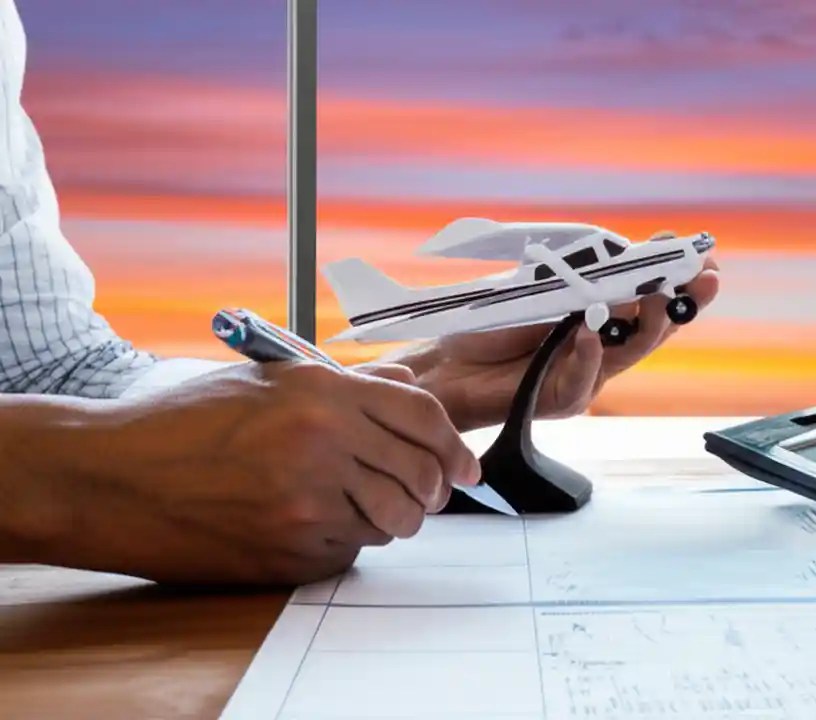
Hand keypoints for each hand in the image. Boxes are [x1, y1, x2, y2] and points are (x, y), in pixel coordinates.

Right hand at [1, 361, 478, 584]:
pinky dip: (348, 539)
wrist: (114, 477)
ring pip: (394, 519)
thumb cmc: (187, 421)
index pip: (424, 418)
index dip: (455, 445)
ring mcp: (307, 504)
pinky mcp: (290, 551)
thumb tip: (409, 391)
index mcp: (321, 394)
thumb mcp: (269, 381)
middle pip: (422, 475)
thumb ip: (347, 386)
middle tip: (425, 491)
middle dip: (434, 487)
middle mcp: (322, 445)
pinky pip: (351, 550)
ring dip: (395, 516)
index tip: (466, 465)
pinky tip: (316, 522)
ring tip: (368, 505)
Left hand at [380, 235, 719, 431]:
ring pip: (628, 354)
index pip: (648, 296)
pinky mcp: (559, 399)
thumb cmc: (488, 325)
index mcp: (598, 314)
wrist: (446, 364)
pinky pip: (582, 380)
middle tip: (705, 281)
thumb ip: (578, 283)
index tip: (702, 257)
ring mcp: (584, 373)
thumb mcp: (536, 290)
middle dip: (682, 303)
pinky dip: (586, 355)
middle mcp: (600, 345)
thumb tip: (625, 266)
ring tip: (662, 303)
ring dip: (647, 326)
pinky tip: (588, 334)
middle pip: (652, 327)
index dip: (676, 278)